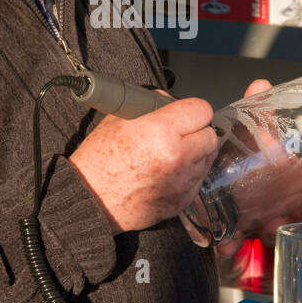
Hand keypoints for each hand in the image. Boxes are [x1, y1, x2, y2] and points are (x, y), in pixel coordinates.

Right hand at [70, 95, 218, 234]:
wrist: (91, 199)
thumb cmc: (100, 161)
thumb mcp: (120, 119)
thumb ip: (151, 106)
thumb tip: (171, 101)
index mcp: (161, 130)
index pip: (202, 109)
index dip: (193, 110)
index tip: (187, 114)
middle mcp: (178, 156)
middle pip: (210, 136)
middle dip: (197, 133)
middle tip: (180, 135)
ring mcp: (183, 181)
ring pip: (207, 160)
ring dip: (195, 155)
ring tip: (171, 156)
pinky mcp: (183, 201)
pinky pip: (198, 181)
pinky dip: (188, 176)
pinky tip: (168, 174)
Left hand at [214, 79, 301, 256]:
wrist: (211, 187)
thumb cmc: (242, 162)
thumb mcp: (250, 133)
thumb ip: (258, 111)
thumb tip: (261, 85)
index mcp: (299, 182)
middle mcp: (288, 204)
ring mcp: (267, 221)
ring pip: (284, 231)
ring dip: (282, 227)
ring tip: (274, 221)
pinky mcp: (242, 234)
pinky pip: (242, 244)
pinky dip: (236, 244)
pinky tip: (229, 243)